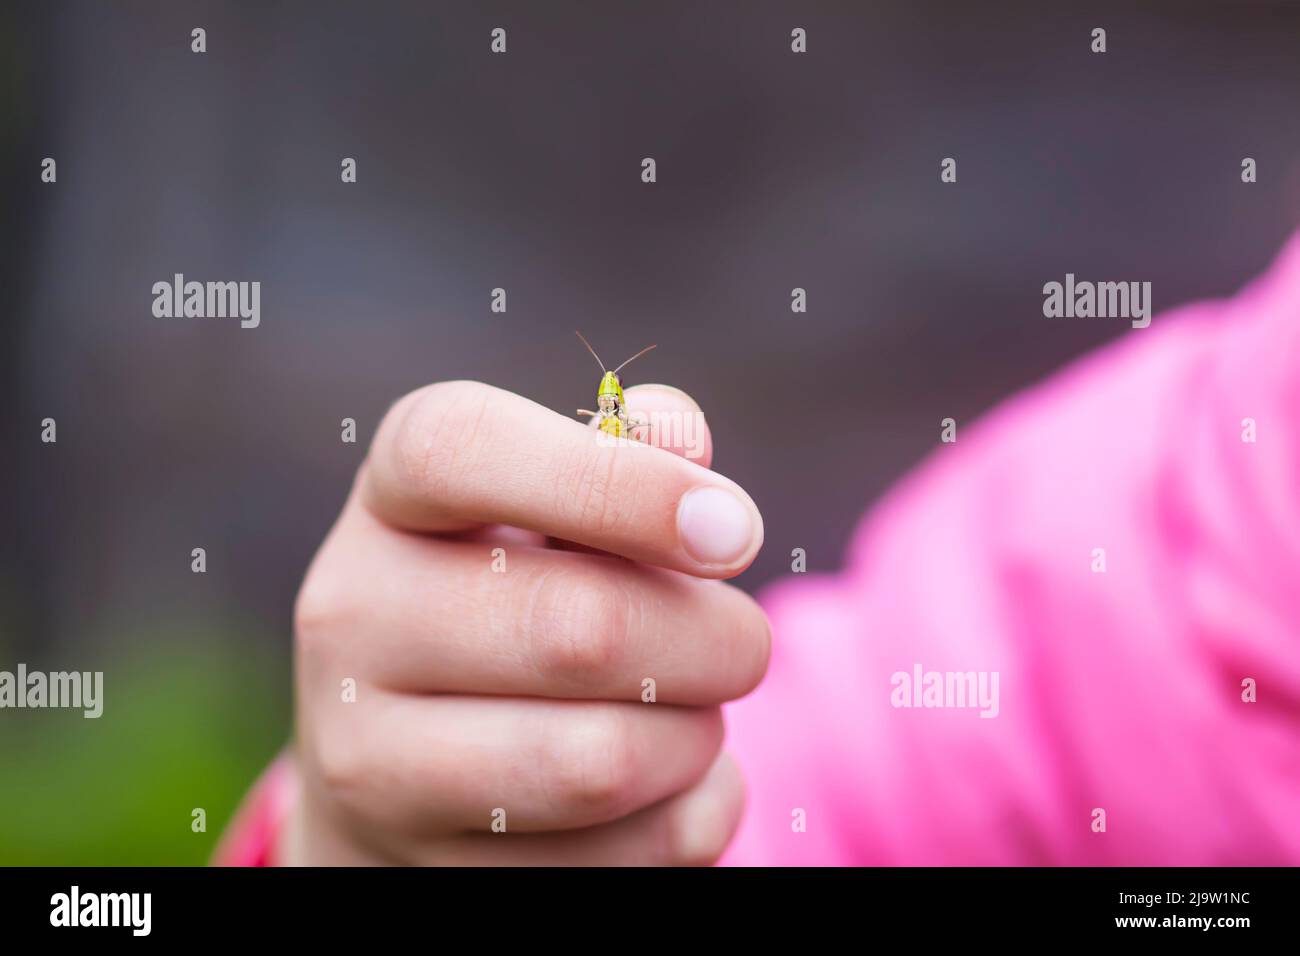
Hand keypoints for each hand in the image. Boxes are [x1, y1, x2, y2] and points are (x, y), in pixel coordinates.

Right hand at [279, 380, 768, 863]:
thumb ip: (624, 454)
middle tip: (746, 642)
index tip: (734, 531)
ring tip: (690, 712)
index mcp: (390, 502)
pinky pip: (629, 857)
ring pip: (604, 762)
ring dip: (699, 735)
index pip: (463, 450)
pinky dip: (693, 811)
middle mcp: (353, 620)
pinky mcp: (433, 874)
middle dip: (716, 639)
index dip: (617, 483)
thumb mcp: (549, 509)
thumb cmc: (514, 599)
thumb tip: (679, 431)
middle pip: (580, 628)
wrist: (406, 765)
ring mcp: (373, 763)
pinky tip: (667, 783)